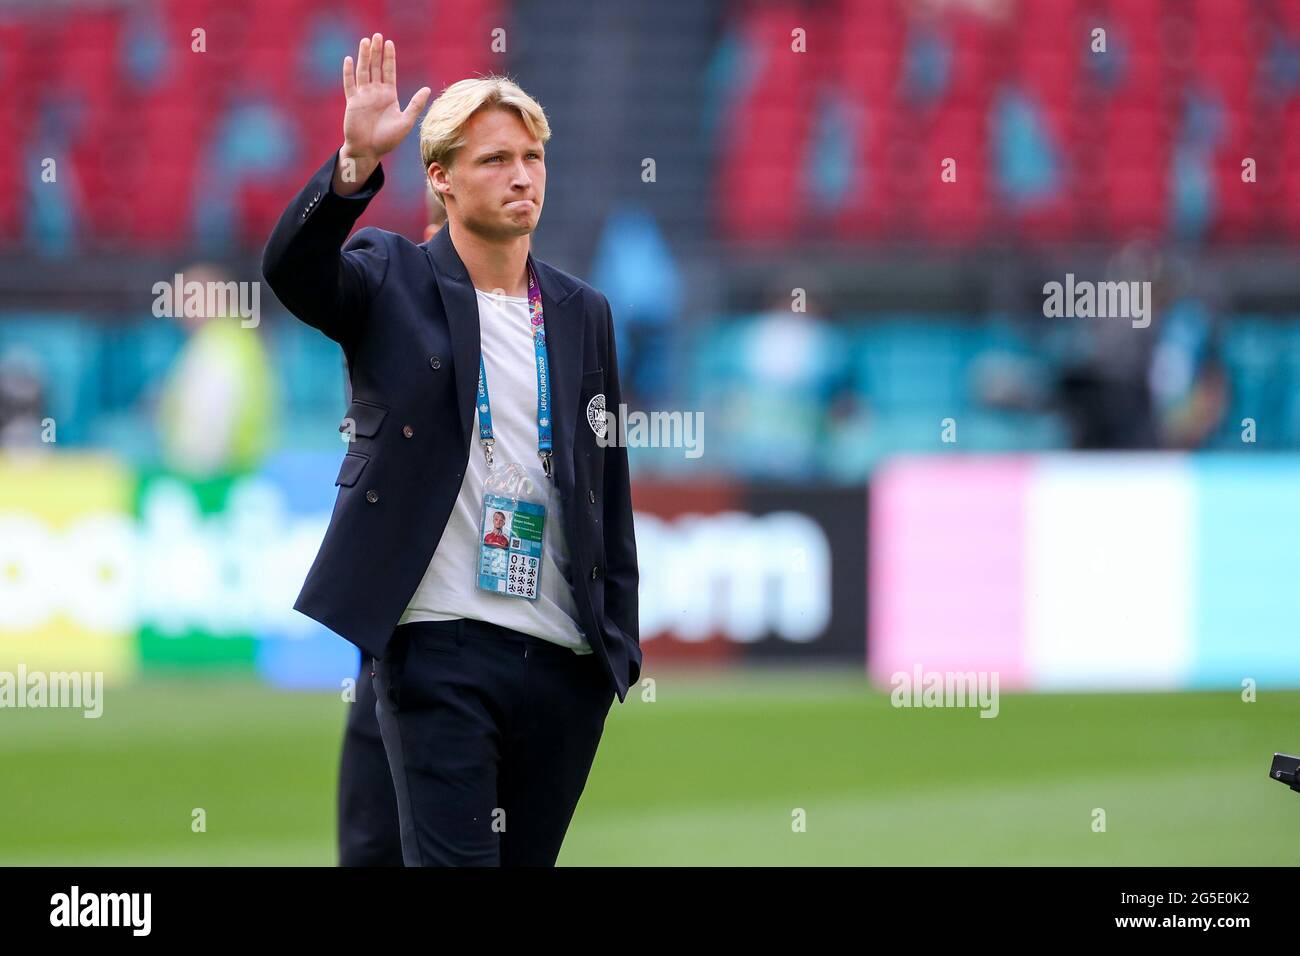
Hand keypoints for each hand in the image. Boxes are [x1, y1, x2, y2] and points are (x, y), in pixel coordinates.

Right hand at [338, 33, 429, 173]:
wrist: (369, 151)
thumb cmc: (388, 140)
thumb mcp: (406, 121)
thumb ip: (415, 105)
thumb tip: (427, 89)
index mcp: (389, 96)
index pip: (389, 72)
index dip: (389, 57)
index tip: (389, 43)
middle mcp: (375, 93)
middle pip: (375, 67)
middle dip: (376, 52)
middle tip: (377, 36)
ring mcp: (363, 96)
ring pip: (363, 72)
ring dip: (363, 57)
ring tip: (365, 42)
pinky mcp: (352, 103)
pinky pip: (349, 84)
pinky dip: (348, 72)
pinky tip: (349, 59)